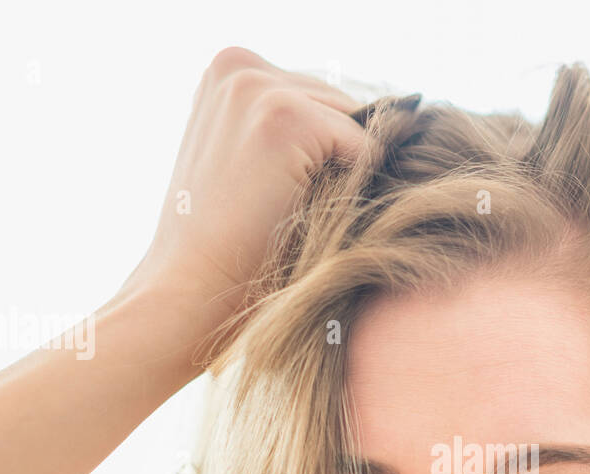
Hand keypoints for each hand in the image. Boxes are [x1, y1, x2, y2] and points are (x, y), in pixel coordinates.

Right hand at [116, 46, 369, 362]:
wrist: (194, 290)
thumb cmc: (232, 246)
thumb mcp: (254, 168)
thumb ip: (296, 134)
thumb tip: (395, 125)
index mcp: (228, 72)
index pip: (321, 96)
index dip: (333, 151)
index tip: (308, 195)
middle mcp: (239, 66)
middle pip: (343, 102)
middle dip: (347, 156)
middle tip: (318, 213)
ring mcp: (258, 87)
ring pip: (356, 123)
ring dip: (353, 172)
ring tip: (316, 216)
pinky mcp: (284, 116)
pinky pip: (364, 144)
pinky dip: (358, 185)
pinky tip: (319, 217)